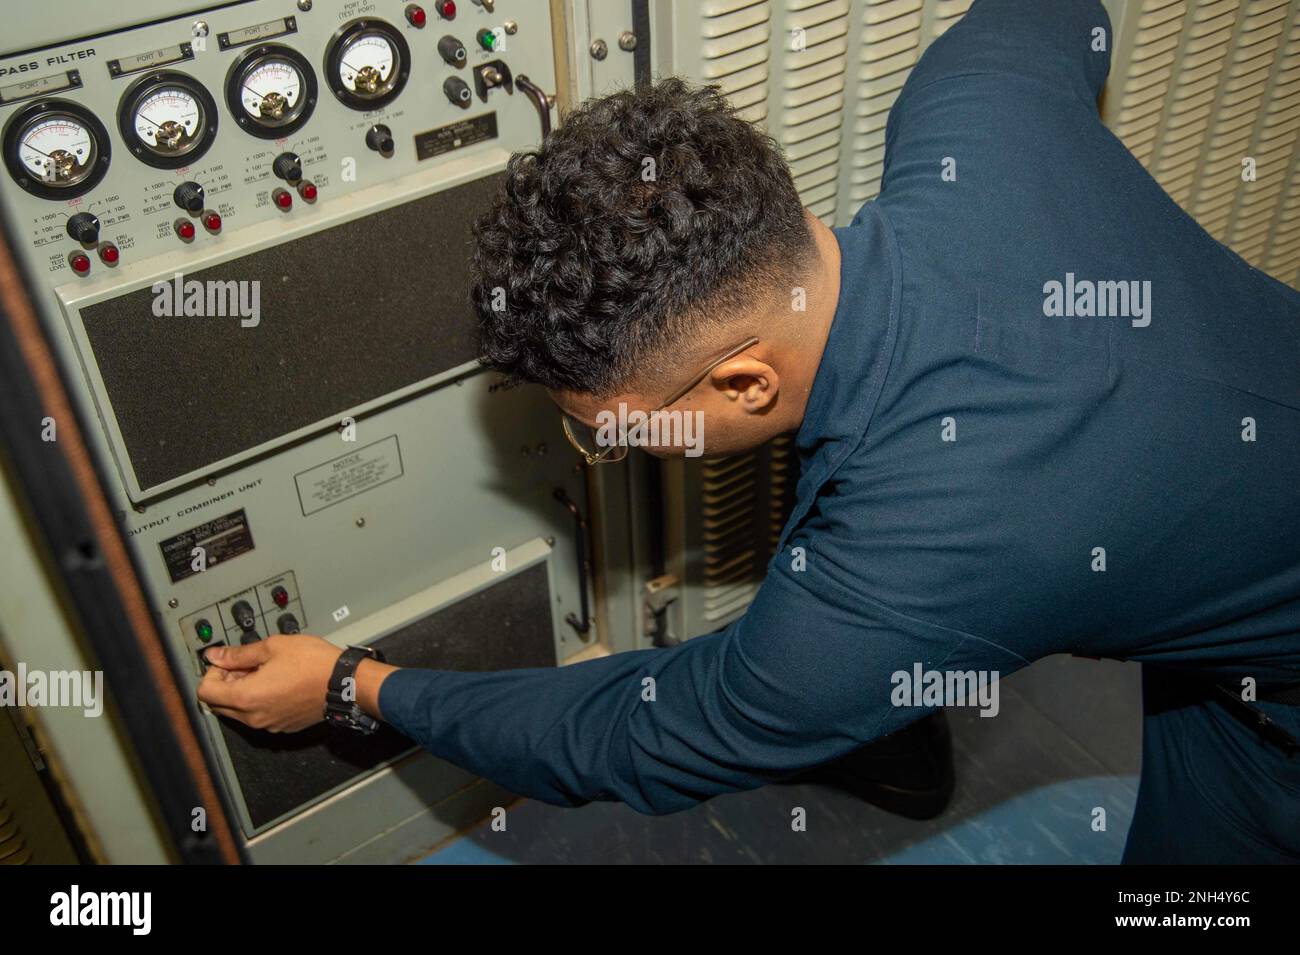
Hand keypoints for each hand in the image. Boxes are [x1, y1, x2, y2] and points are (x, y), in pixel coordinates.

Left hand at [197, 634, 343, 732]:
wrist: (345, 683)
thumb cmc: (314, 664)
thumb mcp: (273, 647)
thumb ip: (239, 654)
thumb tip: (216, 656)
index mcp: (246, 697)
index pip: (205, 692)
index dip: (212, 672)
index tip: (227, 661)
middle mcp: (253, 717)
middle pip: (218, 704)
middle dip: (225, 683)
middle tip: (244, 665)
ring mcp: (268, 724)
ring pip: (239, 711)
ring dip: (242, 692)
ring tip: (264, 672)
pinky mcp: (281, 726)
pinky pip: (259, 716)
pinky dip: (259, 701)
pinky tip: (277, 683)